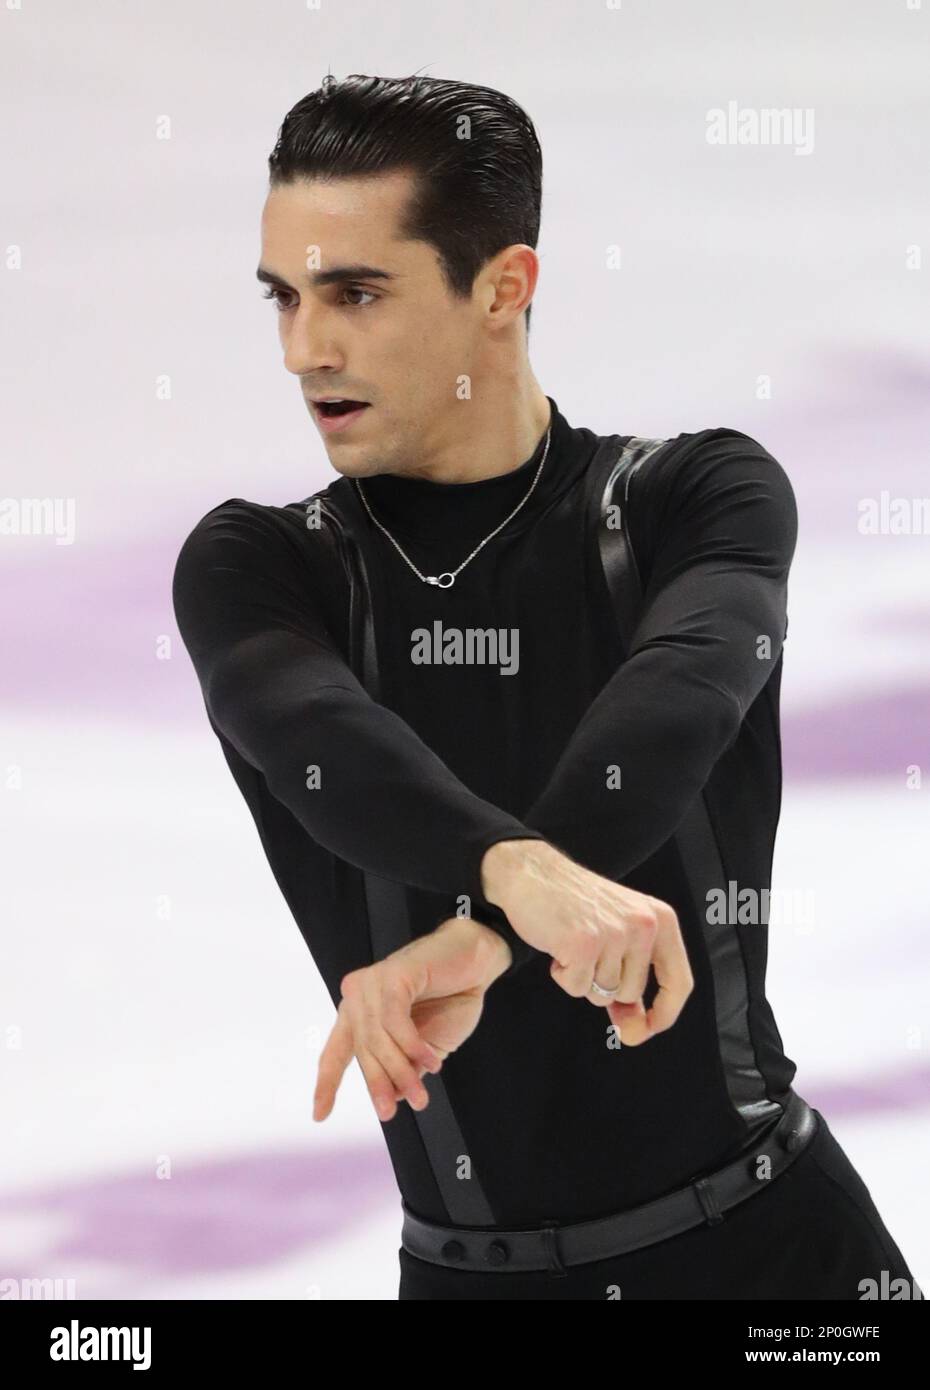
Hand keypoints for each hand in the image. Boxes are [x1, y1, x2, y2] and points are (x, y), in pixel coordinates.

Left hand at [313, 915, 510, 1122]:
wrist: (477, 960)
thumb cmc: (451, 999)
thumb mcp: (424, 1047)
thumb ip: (405, 1066)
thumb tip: (391, 1097)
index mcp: (359, 1013)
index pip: (336, 1052)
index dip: (327, 1084)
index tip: (319, 1115)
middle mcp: (358, 996)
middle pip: (361, 1050)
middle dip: (377, 1085)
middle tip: (390, 1114)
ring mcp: (372, 983)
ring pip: (377, 1038)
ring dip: (399, 1071)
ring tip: (420, 1096)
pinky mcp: (393, 974)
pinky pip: (394, 1019)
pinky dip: (412, 1045)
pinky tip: (432, 1062)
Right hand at [481, 839, 692, 1042]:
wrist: (534, 873)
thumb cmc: (575, 904)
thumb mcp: (618, 932)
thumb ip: (631, 977)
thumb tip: (635, 1032)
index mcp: (661, 920)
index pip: (679, 981)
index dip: (665, 1013)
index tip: (647, 1030)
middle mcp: (644, 925)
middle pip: (632, 994)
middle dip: (605, 986)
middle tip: (587, 955)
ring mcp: (614, 934)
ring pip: (602, 994)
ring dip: (582, 978)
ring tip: (573, 944)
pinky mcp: (584, 943)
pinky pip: (576, 987)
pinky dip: (562, 975)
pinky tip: (558, 946)